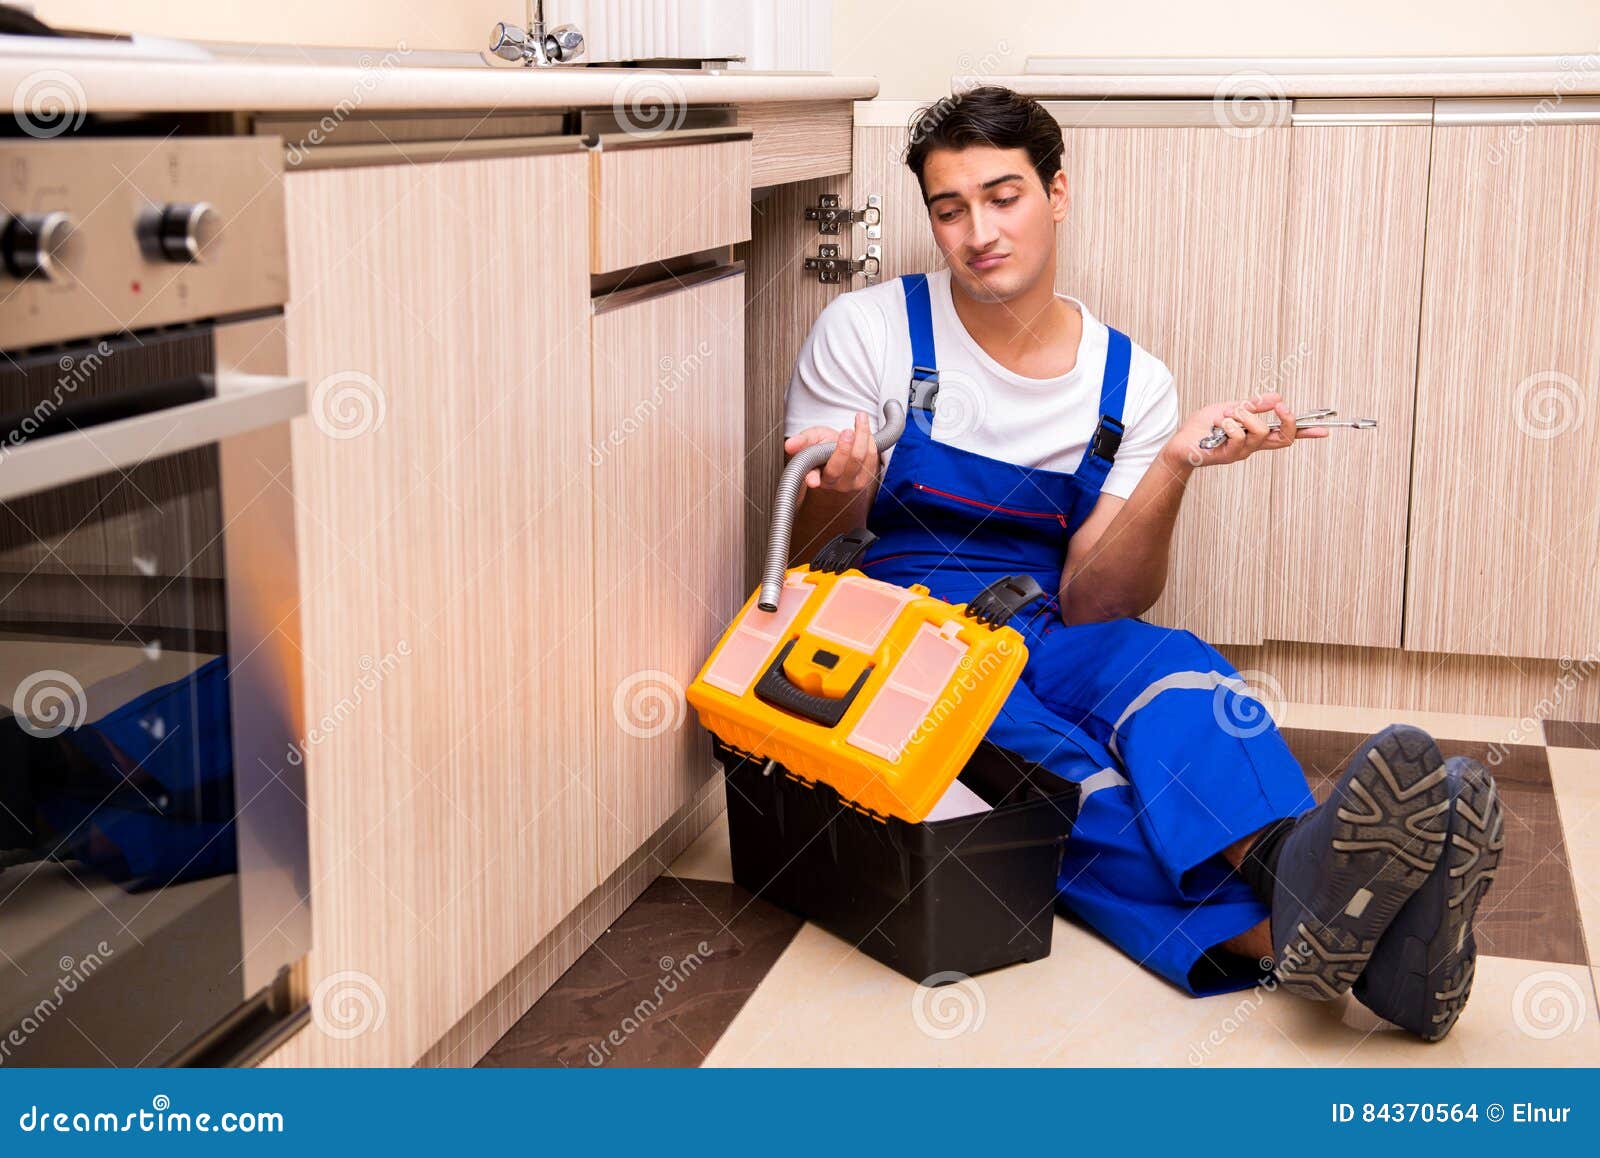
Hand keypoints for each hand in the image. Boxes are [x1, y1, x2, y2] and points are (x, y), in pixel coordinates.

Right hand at [783, 411, 880, 493]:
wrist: (839, 451)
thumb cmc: (822, 445)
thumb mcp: (810, 439)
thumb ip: (801, 441)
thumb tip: (789, 445)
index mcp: (816, 476)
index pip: (813, 477)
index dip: (812, 479)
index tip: (812, 481)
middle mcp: (834, 483)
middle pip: (842, 466)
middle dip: (845, 447)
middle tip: (847, 431)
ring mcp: (852, 483)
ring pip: (860, 460)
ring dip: (862, 435)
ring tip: (860, 417)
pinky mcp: (867, 478)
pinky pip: (872, 457)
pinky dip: (870, 440)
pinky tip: (864, 430)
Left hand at [1162, 392, 1329, 469]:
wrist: (1180, 442)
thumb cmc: (1203, 427)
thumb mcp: (1230, 408)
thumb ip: (1253, 405)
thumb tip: (1278, 397)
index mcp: (1255, 434)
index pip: (1286, 434)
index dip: (1305, 432)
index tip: (1324, 429)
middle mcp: (1253, 446)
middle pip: (1284, 438)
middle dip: (1287, 419)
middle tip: (1281, 406)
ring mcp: (1242, 453)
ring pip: (1259, 431)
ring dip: (1244, 416)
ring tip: (1227, 416)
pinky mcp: (1229, 455)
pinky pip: (1238, 435)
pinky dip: (1229, 422)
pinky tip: (1218, 425)